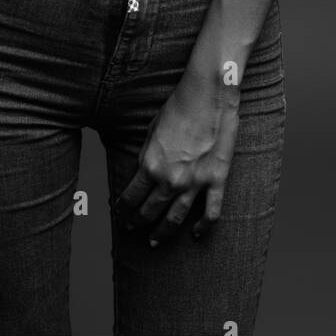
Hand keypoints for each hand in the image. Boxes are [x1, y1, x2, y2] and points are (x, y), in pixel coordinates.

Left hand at [113, 73, 240, 244]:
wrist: (208, 95)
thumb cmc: (178, 107)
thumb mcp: (151, 130)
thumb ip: (147, 156)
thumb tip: (143, 173)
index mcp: (150, 165)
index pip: (131, 196)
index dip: (122, 208)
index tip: (119, 213)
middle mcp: (170, 179)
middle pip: (150, 210)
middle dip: (137, 221)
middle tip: (131, 228)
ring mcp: (195, 182)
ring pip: (175, 218)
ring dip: (163, 232)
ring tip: (155, 240)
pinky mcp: (216, 180)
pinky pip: (210, 212)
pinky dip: (203, 227)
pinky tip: (197, 234)